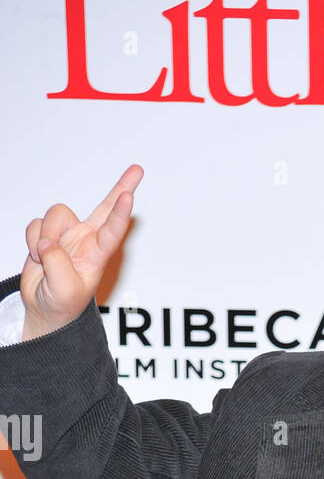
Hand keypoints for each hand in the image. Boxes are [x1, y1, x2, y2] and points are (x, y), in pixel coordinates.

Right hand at [21, 164, 143, 340]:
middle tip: (138, 170)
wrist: (46, 308)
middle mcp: (87, 239)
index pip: (112, 231)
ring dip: (45, 235)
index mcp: (98, 255)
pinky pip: (35, 224)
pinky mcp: (48, 234)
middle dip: (121, 187)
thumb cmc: (63, 304)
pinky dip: (31, 240)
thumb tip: (47, 242)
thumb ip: (58, 264)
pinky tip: (38, 257)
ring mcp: (68, 234)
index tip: (129, 197)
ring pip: (56, 214)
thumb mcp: (64, 290)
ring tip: (45, 258)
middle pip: (105, 206)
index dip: (120, 214)